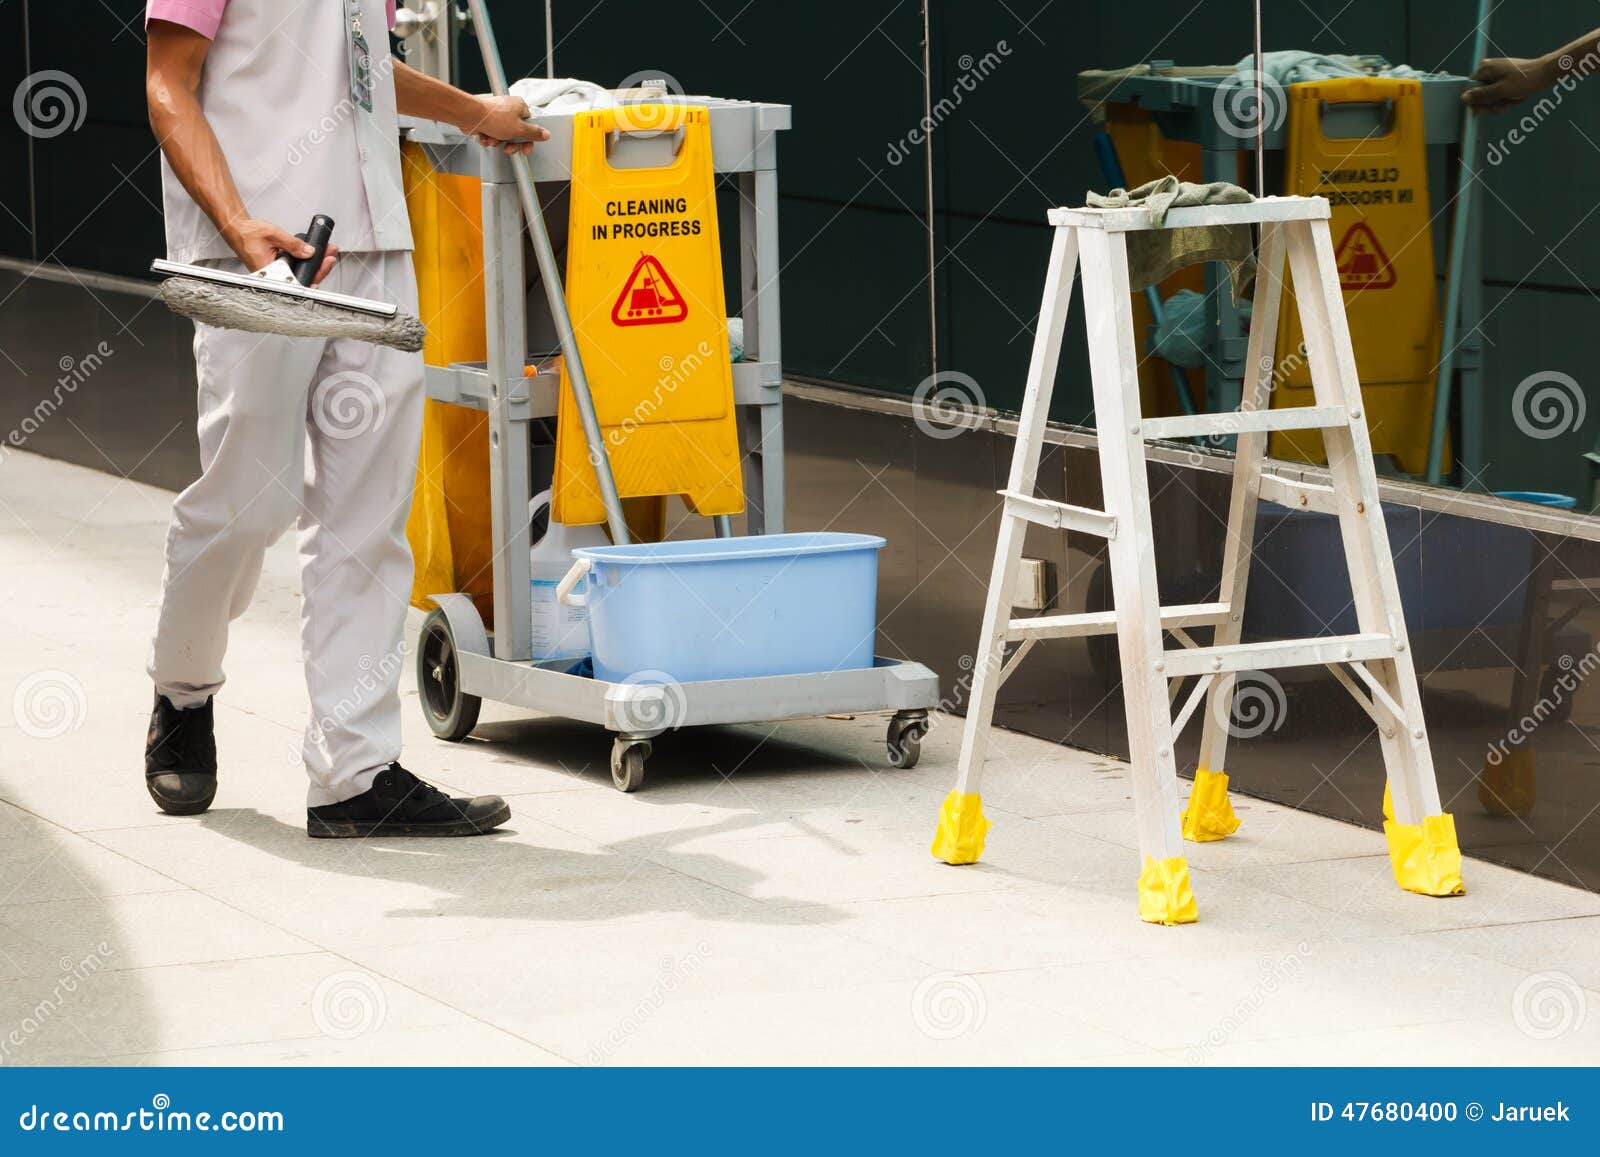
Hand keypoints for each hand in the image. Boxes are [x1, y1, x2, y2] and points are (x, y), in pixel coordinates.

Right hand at [223, 218, 337, 284]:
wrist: (237, 230)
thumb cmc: (247, 234)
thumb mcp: (273, 235)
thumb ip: (292, 244)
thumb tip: (309, 251)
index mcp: (269, 273)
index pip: (297, 280)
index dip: (314, 274)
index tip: (325, 266)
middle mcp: (273, 277)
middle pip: (303, 278)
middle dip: (320, 266)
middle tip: (330, 255)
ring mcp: (277, 275)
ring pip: (301, 273)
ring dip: (315, 263)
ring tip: (327, 252)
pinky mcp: (279, 270)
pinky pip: (297, 269)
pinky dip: (307, 261)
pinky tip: (316, 254)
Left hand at [459, 94, 549, 154]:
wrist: (471, 116)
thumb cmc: (493, 118)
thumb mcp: (519, 129)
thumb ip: (534, 133)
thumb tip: (546, 134)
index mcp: (520, 106)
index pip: (530, 126)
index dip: (527, 140)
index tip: (525, 149)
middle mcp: (509, 108)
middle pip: (516, 132)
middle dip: (510, 142)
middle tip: (508, 148)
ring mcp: (497, 114)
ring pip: (503, 134)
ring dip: (498, 141)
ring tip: (493, 138)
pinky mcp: (487, 119)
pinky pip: (492, 132)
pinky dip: (489, 137)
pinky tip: (486, 137)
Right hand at [1463, 56, 1554, 111]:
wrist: (1546, 73)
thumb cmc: (1525, 80)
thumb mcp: (1501, 90)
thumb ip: (1480, 95)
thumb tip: (1463, 97)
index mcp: (1484, 69)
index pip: (1470, 89)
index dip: (1476, 102)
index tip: (1486, 109)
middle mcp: (1488, 68)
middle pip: (1480, 94)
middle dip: (1492, 103)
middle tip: (1504, 105)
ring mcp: (1497, 72)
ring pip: (1490, 95)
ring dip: (1501, 102)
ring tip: (1514, 99)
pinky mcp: (1504, 76)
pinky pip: (1499, 92)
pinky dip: (1507, 98)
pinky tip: (1516, 97)